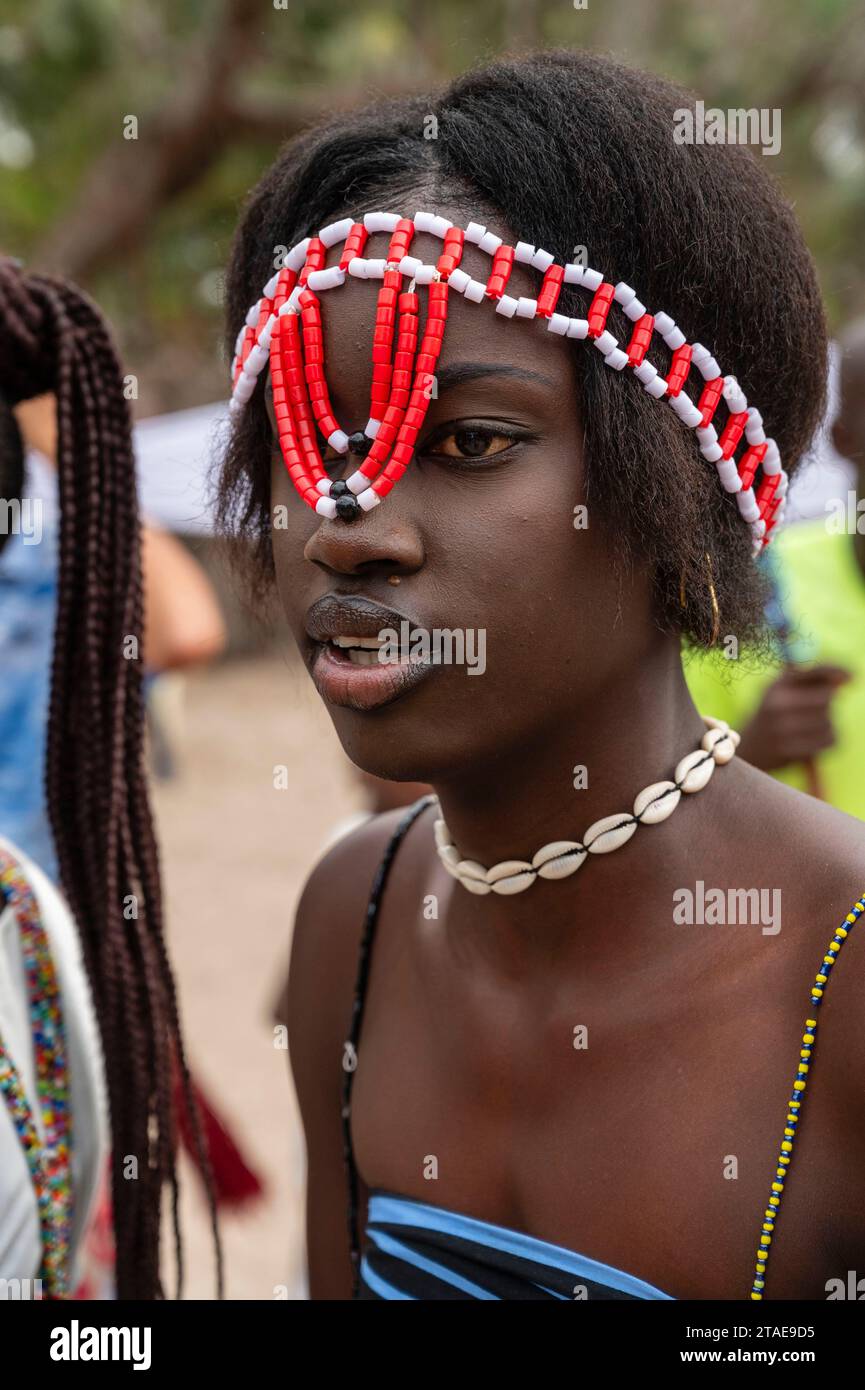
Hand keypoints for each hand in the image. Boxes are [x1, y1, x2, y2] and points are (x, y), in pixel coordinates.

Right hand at [737, 665, 851, 770]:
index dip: (837, 669)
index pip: (814, 671)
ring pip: (829, 721)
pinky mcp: (791, 751)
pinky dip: (826, 741)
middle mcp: (778, 704)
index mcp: (777, 685)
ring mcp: (783, 729)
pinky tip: (810, 742)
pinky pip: (829, 741)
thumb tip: (846, 678)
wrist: (747, 750)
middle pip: (826, 697)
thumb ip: (811, 679)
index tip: (853, 676)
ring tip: (807, 728)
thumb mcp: (781, 690)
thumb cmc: (772, 715)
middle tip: (812, 711)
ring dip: (826, 725)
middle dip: (826, 704)